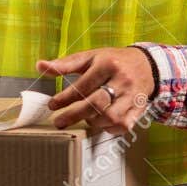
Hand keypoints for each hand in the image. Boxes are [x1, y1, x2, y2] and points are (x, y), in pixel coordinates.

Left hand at [39, 47, 155, 136]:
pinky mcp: (139, 109)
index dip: (65, 98)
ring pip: (111, 117)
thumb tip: (40, 66)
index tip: (52, 105)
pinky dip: (109, 128)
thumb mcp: (90, 57)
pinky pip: (123, 125)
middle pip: (97, 103)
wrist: (145, 65)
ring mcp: (133, 96)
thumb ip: (65, 64)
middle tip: (59, 122)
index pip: (83, 85)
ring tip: (84, 118)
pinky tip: (100, 122)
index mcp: (108, 64)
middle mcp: (122, 80)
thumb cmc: (112, 61)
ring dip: (93, 121)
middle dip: (75, 115)